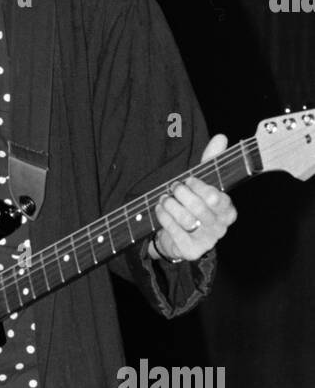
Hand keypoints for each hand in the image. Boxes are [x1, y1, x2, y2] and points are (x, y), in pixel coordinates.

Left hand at [150, 133, 237, 262]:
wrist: (179, 236)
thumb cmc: (193, 205)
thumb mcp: (201, 183)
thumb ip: (211, 161)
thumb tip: (221, 137)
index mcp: (228, 209)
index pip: (216, 196)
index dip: (198, 186)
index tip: (187, 180)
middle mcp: (221, 226)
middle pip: (199, 206)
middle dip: (181, 194)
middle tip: (173, 188)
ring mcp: (208, 240)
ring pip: (187, 219)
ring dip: (170, 205)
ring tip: (164, 199)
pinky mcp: (192, 250)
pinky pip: (176, 231)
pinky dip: (164, 218)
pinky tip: (160, 210)